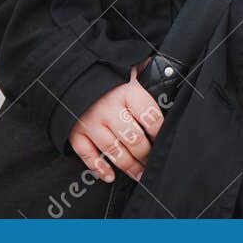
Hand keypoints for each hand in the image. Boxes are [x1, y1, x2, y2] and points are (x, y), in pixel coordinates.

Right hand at [66, 58, 161, 181]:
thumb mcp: (131, 66)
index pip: (151, 118)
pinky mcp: (75, 132)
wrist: (72, 69)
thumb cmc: (107, 70)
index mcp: (127, 90)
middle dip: (147, 155)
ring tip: (140, 175)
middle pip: (134, 139)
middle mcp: (109, 108)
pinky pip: (87, 155)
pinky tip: (110, 175)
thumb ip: (149, 73)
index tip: (164, 141)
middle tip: (154, 163)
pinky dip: (98, 168)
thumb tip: (170, 75)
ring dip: (129, 167)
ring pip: (114, 151)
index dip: (160, 133)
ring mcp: (91, 122)